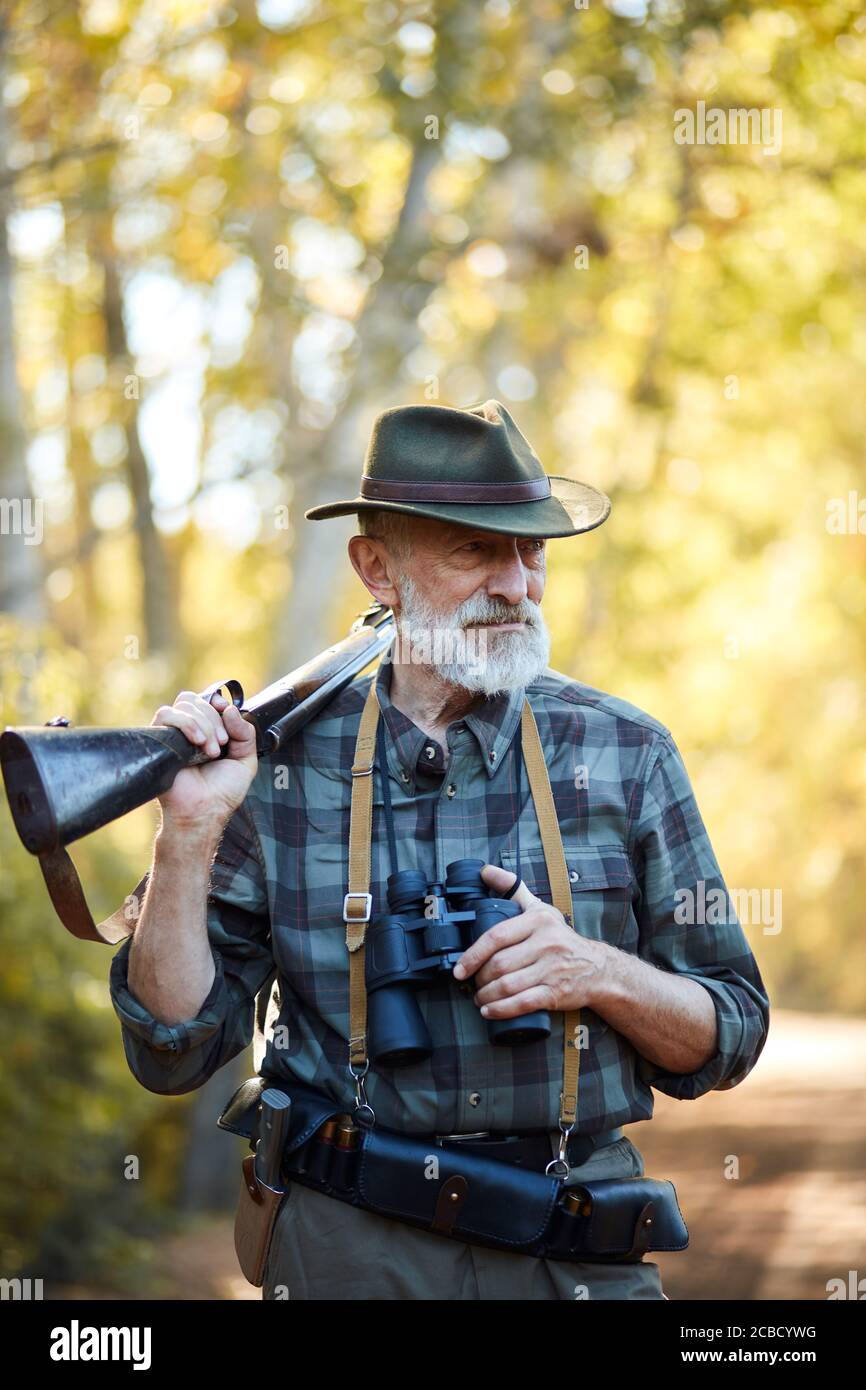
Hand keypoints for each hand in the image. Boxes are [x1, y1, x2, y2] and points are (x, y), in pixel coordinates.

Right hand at [151, 688, 257, 835]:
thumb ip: (245, 733)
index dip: (217, 703)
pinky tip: (197, 743)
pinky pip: (166, 715)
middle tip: (222, 744)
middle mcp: (188, 731)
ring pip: (183, 705)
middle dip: (214, 719)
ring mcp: (173, 735)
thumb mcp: (245, 760)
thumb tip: (230, 709)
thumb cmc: (222, 792)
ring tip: (211, 750)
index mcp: (207, 732)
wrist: (204, 812)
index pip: (207, 700)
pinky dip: (186, 723)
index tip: (227, 715)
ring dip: (203, 723)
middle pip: (196, 700)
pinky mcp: (159, 741)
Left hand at [452, 864, 609, 1018]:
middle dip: (479, 979)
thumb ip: (513, 889)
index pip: (496, 936)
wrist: (598, 968)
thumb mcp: (541, 910)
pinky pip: (523, 1003)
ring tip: (479, 998)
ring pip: (507, 986)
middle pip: (499, 964)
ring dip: (486, 996)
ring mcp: (552, 969)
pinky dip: (501, 1010)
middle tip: (472, 984)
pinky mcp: (557, 993)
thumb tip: (485, 871)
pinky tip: (490, 1011)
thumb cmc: (562, 939)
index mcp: (538, 921)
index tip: (460, 968)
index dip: (473, 954)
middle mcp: (546, 943)